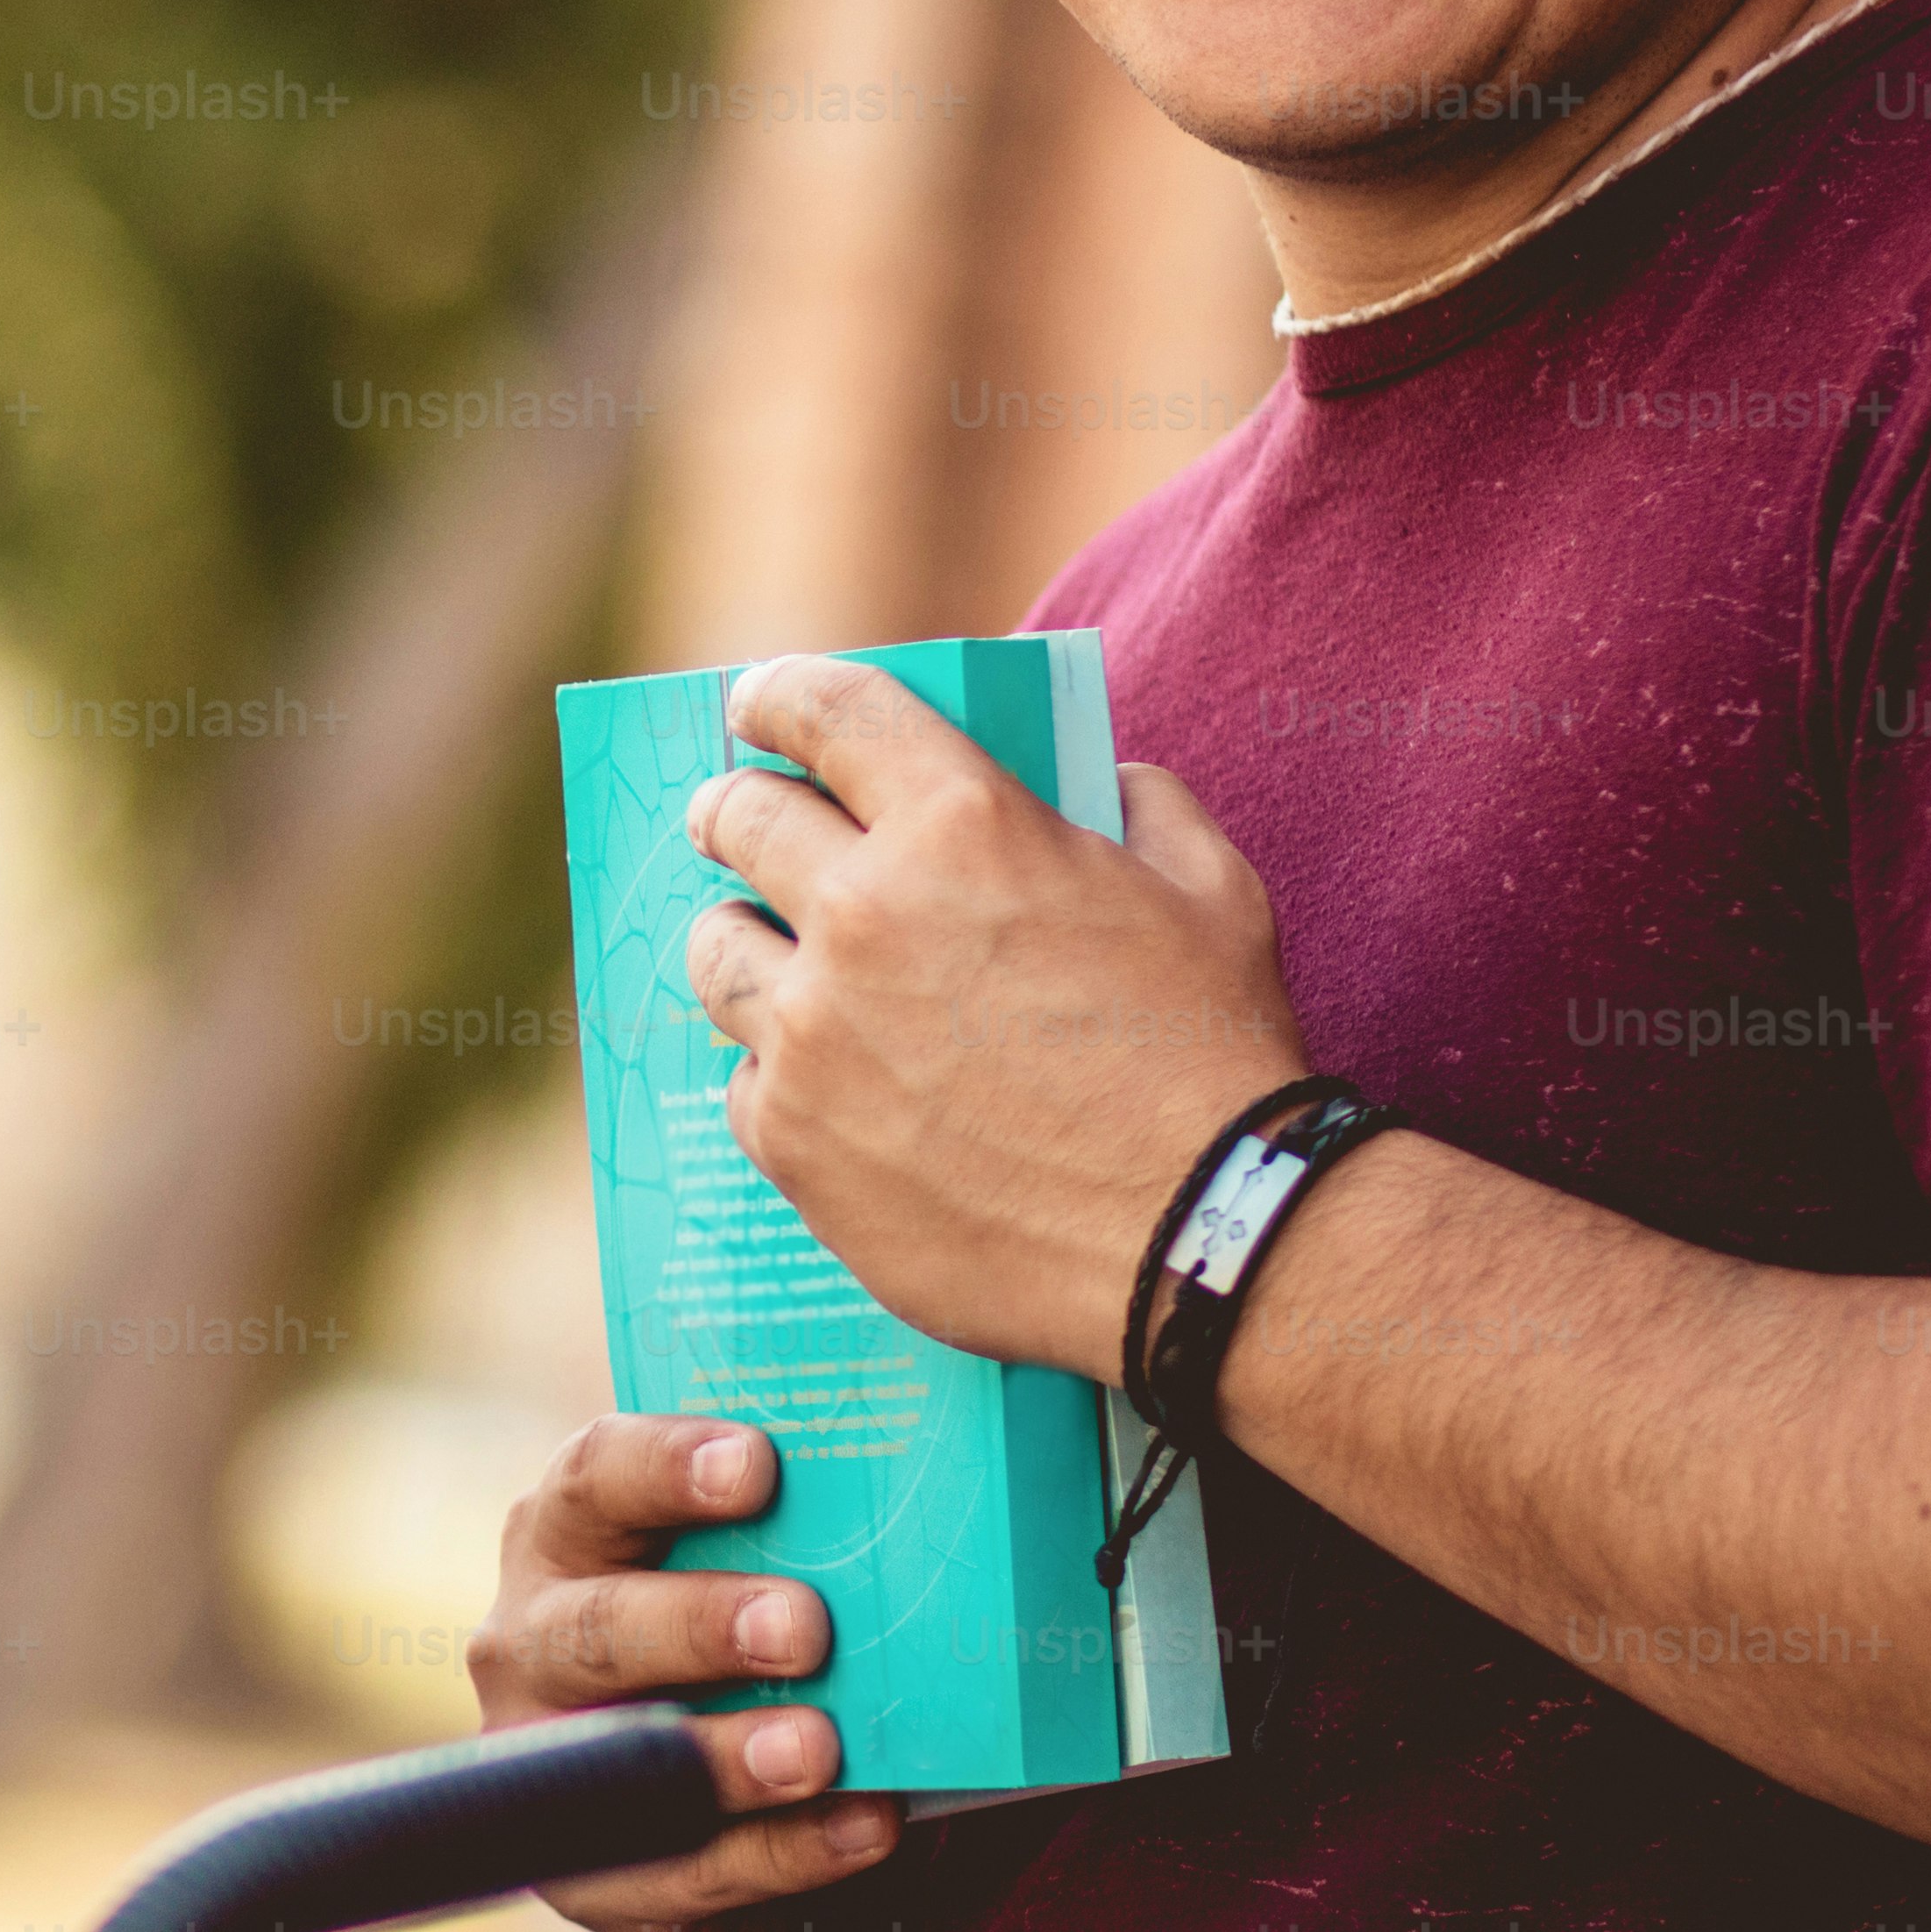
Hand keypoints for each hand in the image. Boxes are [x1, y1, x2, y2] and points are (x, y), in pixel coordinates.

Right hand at [468, 1412, 897, 1931]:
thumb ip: (814, 1538)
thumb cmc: (767, 1647)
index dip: (665, 1466)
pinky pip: (678, 1880)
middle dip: (699, 1626)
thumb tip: (941, 1490)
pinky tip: (864, 1829)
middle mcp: (530, 1646)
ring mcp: (547, 1775)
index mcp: (568, 1536)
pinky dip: (779, 1857)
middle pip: (594, 1630)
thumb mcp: (770, 1574)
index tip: (760, 1464)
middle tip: (805, 1628)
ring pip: (617, 1768)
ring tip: (823, 1750)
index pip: (594, 1478)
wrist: (755, 1814)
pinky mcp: (597, 1886)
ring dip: (724, 1759)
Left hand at [678, 652, 1305, 1380]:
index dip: (780, 694)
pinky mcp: (792, 1137)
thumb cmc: (1213, 1059)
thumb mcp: (1213, 893)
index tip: (756, 703)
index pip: (826, 708)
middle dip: (734, 810)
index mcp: (961, 823)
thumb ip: (1145, 807)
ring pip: (717, 950)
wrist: (1198, 1237)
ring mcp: (812, 1031)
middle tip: (735, 822)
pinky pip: (743, 1079)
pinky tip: (827, 1089)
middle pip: (739, 820)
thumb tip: (1104, 779)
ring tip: (767, 958)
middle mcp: (863, 912)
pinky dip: (778, 1074)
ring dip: (742, 941)